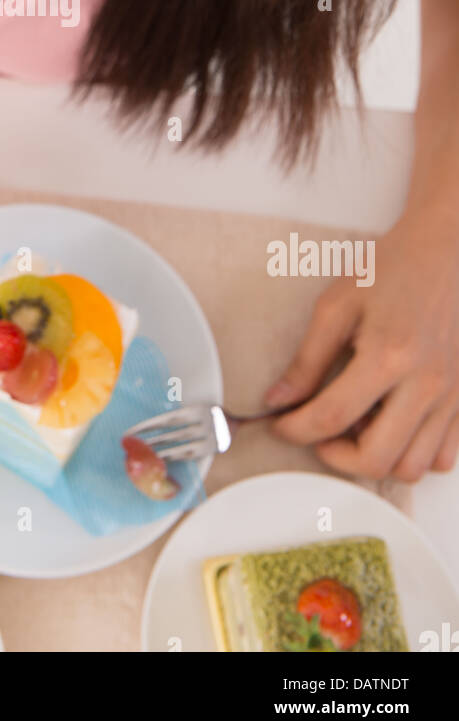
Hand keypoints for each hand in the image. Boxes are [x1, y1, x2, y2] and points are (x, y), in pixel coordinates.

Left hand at [263, 215, 458, 481]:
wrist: (448, 252)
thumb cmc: (392, 270)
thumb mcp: (338, 304)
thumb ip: (307, 358)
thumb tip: (277, 400)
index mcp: (388, 356)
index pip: (331, 417)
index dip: (296, 430)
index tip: (281, 425)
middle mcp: (426, 384)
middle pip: (376, 459)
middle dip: (335, 457)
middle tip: (318, 434)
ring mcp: (451, 397)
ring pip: (413, 468)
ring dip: (376, 460)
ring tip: (356, 427)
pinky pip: (443, 458)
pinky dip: (413, 455)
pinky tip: (392, 427)